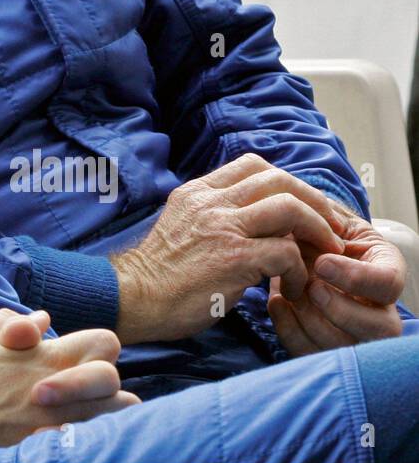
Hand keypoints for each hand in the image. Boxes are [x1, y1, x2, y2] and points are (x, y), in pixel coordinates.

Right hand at [0, 308, 139, 461]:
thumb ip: (10, 322)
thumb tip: (42, 320)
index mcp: (40, 354)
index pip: (102, 342)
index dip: (97, 349)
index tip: (76, 358)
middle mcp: (52, 385)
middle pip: (113, 380)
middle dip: (109, 385)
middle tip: (89, 392)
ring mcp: (48, 418)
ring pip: (107, 415)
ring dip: (103, 412)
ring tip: (86, 413)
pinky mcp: (35, 443)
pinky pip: (77, 439)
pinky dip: (80, 436)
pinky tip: (62, 433)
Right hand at [110, 154, 346, 345]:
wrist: (133, 297)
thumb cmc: (158, 273)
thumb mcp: (182, 226)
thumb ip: (213, 216)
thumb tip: (253, 221)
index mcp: (198, 192)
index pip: (252, 165)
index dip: (286, 183)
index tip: (302, 206)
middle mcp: (210, 202)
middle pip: (278, 179)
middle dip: (313, 200)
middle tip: (328, 226)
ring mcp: (222, 227)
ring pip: (289, 207)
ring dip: (317, 228)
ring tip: (325, 251)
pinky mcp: (233, 258)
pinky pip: (286, 251)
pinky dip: (299, 269)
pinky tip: (293, 285)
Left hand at [268, 210, 405, 355]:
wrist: (295, 244)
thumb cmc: (315, 230)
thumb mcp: (323, 216)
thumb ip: (321, 219)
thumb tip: (312, 227)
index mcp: (385, 269)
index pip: (389, 284)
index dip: (357, 278)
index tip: (322, 262)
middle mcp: (379, 306)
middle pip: (381, 329)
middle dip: (340, 310)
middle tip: (310, 287)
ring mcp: (354, 330)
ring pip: (346, 346)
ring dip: (310, 319)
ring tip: (288, 290)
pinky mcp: (324, 343)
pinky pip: (312, 351)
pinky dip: (289, 329)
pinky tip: (276, 302)